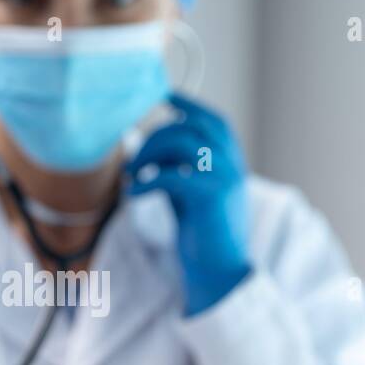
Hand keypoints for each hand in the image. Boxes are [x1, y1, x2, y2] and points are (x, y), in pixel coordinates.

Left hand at [127, 94, 251, 315]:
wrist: (220, 269)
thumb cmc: (203, 230)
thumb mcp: (191, 191)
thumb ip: (177, 166)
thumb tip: (144, 146)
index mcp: (231, 158)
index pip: (211, 119)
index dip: (187, 104)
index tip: (163, 95)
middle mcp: (232, 162)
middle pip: (190, 126)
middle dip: (156, 135)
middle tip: (135, 160)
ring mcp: (224, 177)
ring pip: (181, 143)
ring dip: (149, 155)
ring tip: (133, 175)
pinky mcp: (210, 196)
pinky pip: (172, 175)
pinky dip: (146, 181)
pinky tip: (134, 192)